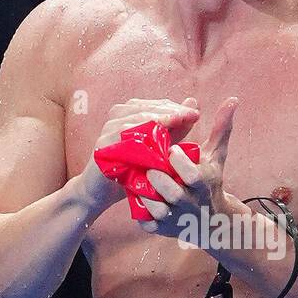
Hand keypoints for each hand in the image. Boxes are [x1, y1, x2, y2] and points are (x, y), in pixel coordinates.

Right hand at [75, 96, 201, 214]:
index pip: (155, 105)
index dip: (176, 107)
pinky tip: (156, 137)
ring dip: (158, 116)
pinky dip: (139, 134)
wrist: (102, 193)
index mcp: (129, 114)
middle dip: (170, 110)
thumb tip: (193, 104)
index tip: (195, 113)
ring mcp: (108, 131)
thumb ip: (175, 128)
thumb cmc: (131, 170)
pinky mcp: (102, 146)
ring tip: (178, 120)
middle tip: (191, 114)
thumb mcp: (157, 148)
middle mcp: (117, 118)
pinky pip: (121, 136)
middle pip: (146, 108)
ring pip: (134, 117)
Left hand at [139, 96, 239, 240]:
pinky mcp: (165, 230)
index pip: (194, 176)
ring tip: (136, 182)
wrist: (212, 221)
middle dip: (160, 181)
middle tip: (150, 167)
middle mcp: (192, 203)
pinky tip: (136, 201)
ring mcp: (178, 218)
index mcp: (205, 184)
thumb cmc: (211, 180)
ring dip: (147, 198)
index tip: (171, 149)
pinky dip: (142, 216)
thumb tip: (232, 99)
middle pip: (175, 195)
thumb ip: (221, 128)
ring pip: (159, 212)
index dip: (181, 163)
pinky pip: (149, 225)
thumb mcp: (217, 156)